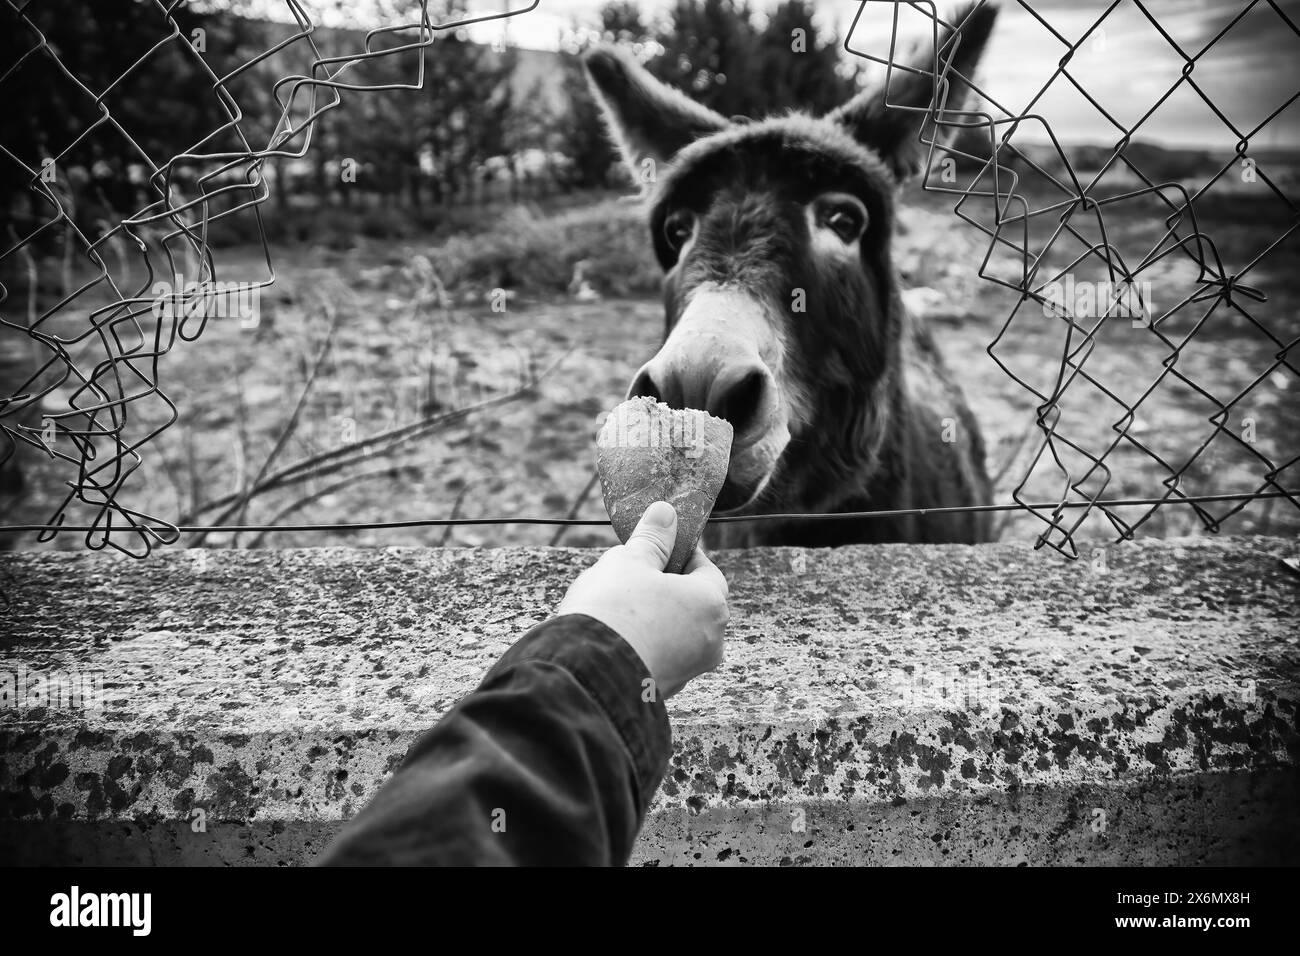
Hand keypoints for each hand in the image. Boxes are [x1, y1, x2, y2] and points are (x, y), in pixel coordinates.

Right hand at [557, 500, 728, 698]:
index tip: (657, 546)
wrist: (586, 676)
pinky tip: (613, 635)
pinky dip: (642, 643)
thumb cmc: (614, 610)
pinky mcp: (665, 689)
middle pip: (691, 601)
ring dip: (652, 616)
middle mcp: (711, 640)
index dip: (680, 554)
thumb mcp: (629, 562)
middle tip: (631, 575)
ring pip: (674, 630)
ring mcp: (689, 670)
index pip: (705, 568)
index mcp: (711, 604)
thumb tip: (665, 512)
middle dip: (664, 586)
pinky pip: (657, 655)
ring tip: (615, 606)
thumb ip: (652, 538)